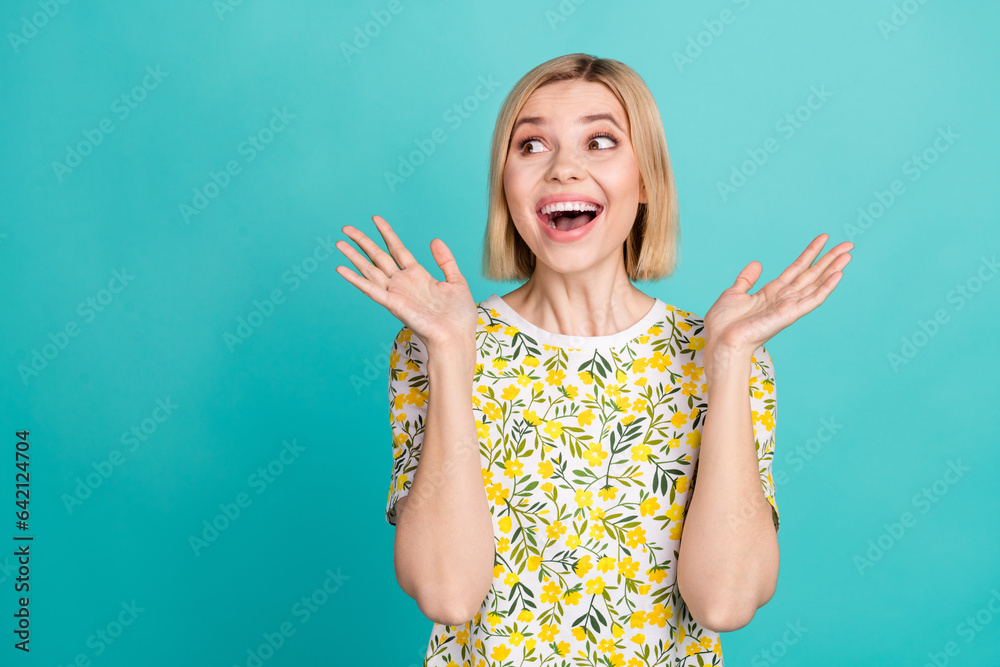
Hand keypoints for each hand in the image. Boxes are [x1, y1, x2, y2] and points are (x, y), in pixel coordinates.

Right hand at [335, 215, 477, 350]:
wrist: (457, 338)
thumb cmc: (459, 317)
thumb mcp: (456, 281)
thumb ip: (445, 261)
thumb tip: (435, 240)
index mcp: (418, 276)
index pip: (397, 249)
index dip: (387, 233)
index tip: (375, 218)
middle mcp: (403, 283)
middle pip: (378, 257)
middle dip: (362, 241)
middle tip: (345, 228)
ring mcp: (396, 293)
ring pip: (370, 270)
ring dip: (353, 257)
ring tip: (338, 243)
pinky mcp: (393, 304)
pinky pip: (371, 289)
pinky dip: (355, 279)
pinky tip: (341, 269)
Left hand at [702, 233, 852, 355]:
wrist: (720, 341)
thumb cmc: (723, 324)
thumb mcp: (734, 293)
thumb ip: (746, 279)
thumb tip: (757, 263)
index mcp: (772, 292)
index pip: (797, 268)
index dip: (811, 252)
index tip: (824, 238)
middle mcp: (784, 298)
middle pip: (812, 273)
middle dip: (830, 258)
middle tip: (848, 244)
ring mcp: (789, 306)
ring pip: (816, 283)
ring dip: (833, 269)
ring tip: (848, 253)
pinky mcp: (790, 314)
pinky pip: (813, 299)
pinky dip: (826, 287)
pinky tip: (839, 274)